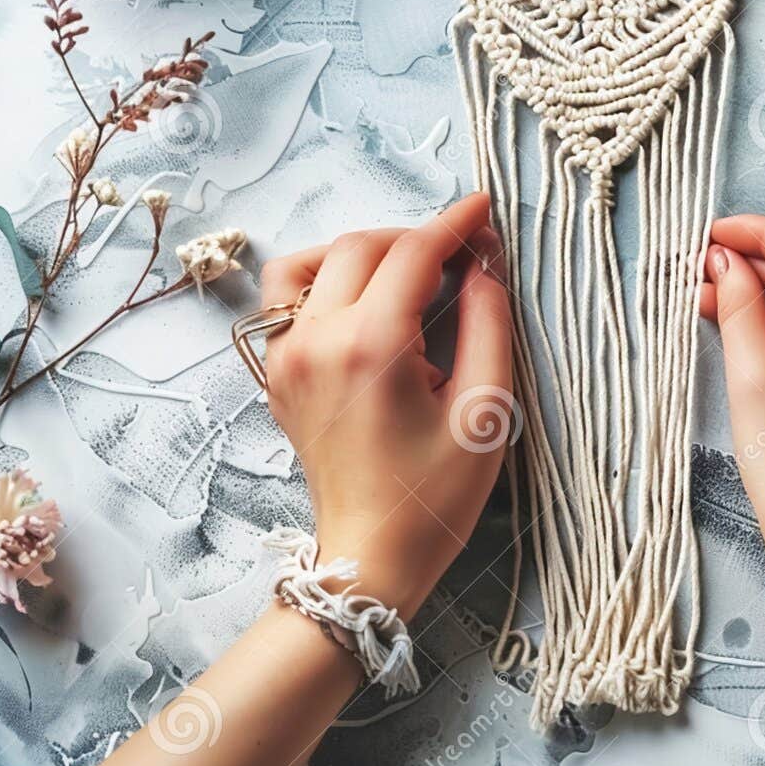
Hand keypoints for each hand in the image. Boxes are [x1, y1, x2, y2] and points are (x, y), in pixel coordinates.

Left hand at [260, 192, 511, 616]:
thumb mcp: (484, 412)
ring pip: (311, 261)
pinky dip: (325, 280)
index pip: (412, 254)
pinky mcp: (276, 373)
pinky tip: (366, 300)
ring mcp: (286, 356)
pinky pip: (287, 298)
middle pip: (360, 245)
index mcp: (370, 347)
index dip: (454, 224)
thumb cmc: (434, 497)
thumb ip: (487, 325)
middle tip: (462, 252)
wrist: (369, 557)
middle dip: (415, 236)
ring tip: (409, 272)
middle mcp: (316, 340)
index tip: (484, 208)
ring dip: (363, 251)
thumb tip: (483, 266)